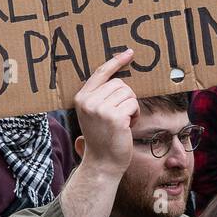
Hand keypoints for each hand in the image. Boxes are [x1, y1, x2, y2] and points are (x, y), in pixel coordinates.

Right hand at [72, 49, 139, 178]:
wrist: (102, 163)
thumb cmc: (102, 138)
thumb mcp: (94, 114)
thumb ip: (100, 96)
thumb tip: (120, 79)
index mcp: (81, 98)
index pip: (100, 73)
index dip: (116, 62)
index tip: (129, 53)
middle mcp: (88, 101)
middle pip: (120, 84)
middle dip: (126, 98)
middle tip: (120, 116)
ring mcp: (100, 109)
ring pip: (129, 93)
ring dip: (131, 107)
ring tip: (122, 122)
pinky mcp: (114, 117)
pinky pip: (134, 104)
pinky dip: (135, 115)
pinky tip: (126, 127)